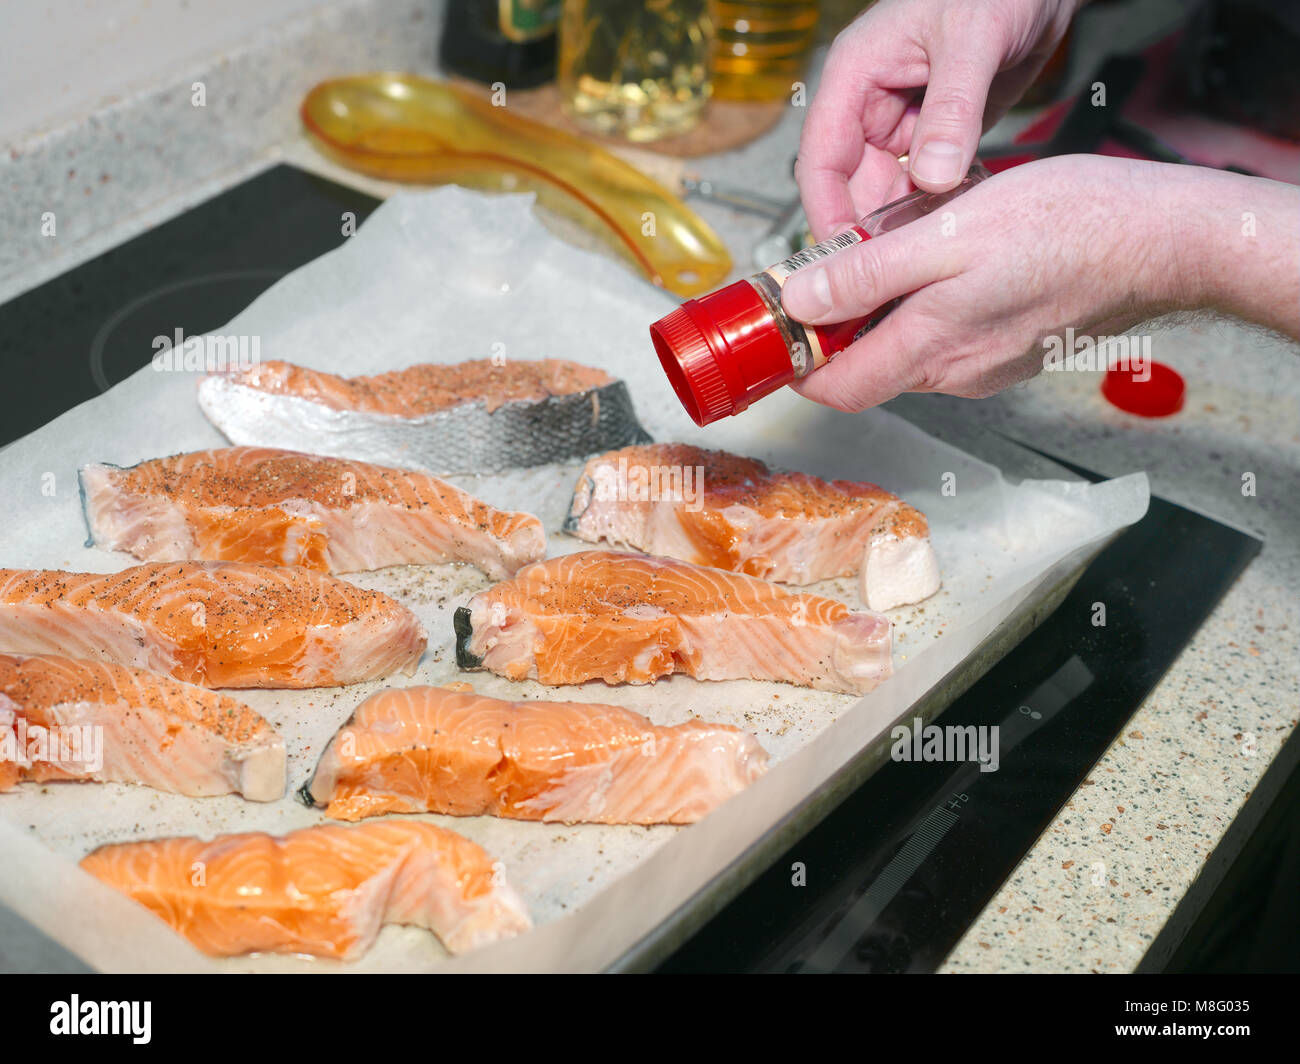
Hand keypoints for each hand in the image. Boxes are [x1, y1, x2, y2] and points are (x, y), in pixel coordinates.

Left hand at [780, 155, 1233, 410]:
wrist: (1159, 240)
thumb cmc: (1063, 229)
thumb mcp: (942, 237)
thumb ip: (865, 277)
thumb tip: (800, 304)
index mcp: (929, 350)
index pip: (837, 391)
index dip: (798, 368)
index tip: (780, 335)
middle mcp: (955, 373)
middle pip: (870, 369)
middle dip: (840, 330)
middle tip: (832, 272)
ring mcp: (988, 367)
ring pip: (912, 350)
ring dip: (889, 312)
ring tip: (897, 253)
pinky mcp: (1014, 350)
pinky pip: (952, 338)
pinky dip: (933, 308)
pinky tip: (951, 263)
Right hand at [797, 0, 1079, 238]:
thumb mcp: (974, 38)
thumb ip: (953, 110)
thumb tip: (932, 179)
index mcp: (856, 73)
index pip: (821, 158)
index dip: (826, 210)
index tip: (844, 257)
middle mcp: (870, 101)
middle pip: (850, 184)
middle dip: (868, 226)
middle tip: (892, 273)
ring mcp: (901, 120)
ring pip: (887, 189)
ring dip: (905, 221)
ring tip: (926, 255)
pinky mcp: (934, 133)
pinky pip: (924, 183)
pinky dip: (935, 206)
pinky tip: (953, 227)